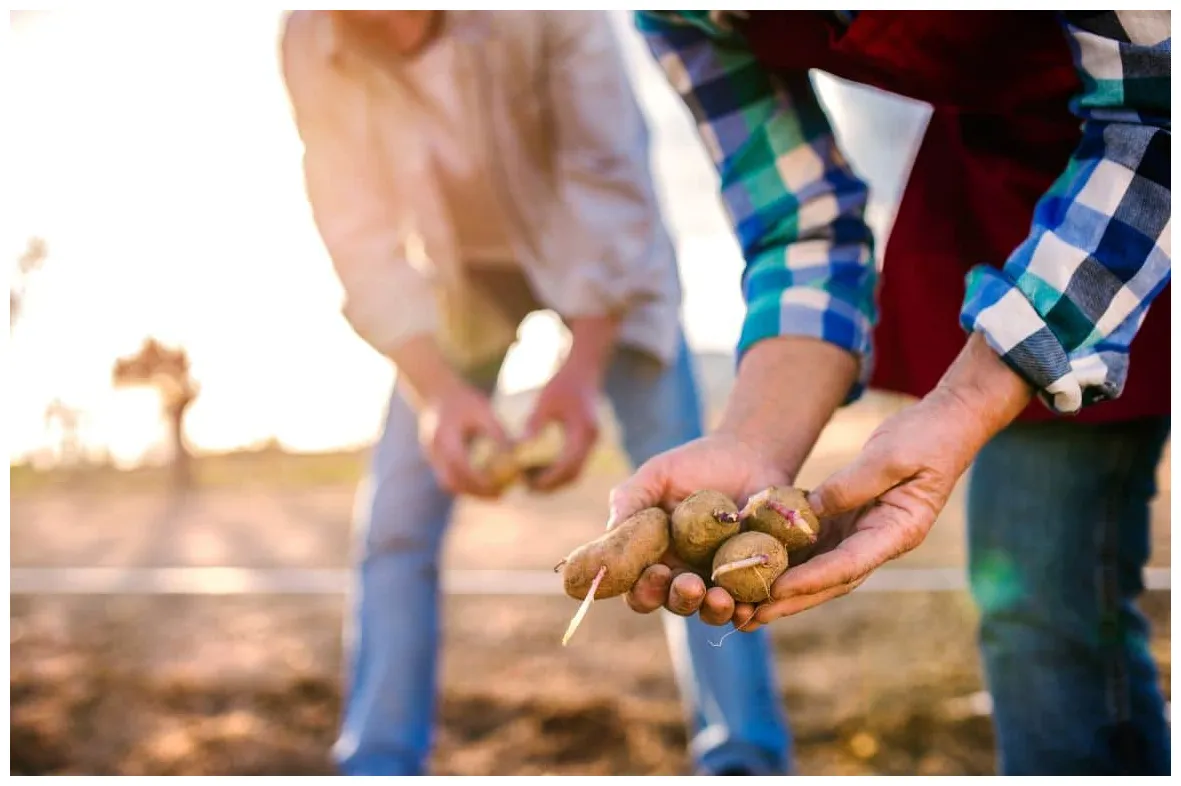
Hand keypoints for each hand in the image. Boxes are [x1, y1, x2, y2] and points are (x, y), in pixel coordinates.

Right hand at [417, 380, 510, 498]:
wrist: (436, 391)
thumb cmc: (464, 399)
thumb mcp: (484, 410)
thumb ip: (498, 432)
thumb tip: (515, 456)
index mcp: (445, 437)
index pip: (461, 466)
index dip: (480, 480)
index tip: (501, 486)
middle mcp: (434, 450)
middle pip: (452, 482)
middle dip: (476, 493)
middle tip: (501, 496)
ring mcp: (431, 456)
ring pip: (448, 484)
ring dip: (470, 491)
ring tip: (496, 493)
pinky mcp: (434, 458)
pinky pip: (448, 478)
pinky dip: (466, 483)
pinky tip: (485, 483)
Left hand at [520, 362, 600, 492]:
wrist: (583, 372)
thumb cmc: (562, 384)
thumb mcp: (545, 401)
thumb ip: (534, 424)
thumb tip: (520, 447)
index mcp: (583, 431)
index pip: (568, 464)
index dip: (549, 478)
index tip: (528, 485)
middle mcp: (591, 441)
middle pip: (573, 474)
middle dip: (551, 485)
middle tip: (526, 488)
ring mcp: (591, 443)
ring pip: (574, 472)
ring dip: (554, 480)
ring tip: (528, 480)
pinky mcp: (586, 443)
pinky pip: (573, 464)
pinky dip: (557, 471)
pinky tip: (537, 468)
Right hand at [606, 433, 794, 624]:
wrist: (750, 454)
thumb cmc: (696, 464)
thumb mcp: (658, 475)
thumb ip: (630, 500)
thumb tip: (610, 532)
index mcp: (655, 556)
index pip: (640, 588)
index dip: (644, 589)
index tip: (656, 570)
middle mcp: (683, 573)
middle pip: (674, 604)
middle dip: (680, 600)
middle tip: (690, 584)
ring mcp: (718, 579)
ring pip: (709, 611)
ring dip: (712, 611)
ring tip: (721, 598)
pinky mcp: (752, 578)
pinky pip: (748, 605)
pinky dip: (747, 611)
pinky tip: (749, 606)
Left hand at [738, 386, 985, 628]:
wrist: (945, 425)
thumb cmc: (925, 438)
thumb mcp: (890, 455)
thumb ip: (852, 484)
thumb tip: (811, 509)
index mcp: (898, 532)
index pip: (849, 564)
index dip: (812, 579)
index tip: (777, 589)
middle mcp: (880, 541)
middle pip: (831, 580)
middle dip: (792, 599)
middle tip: (751, 616)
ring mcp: (864, 533)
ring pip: (821, 569)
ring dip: (786, 588)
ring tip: (746, 603)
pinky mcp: (850, 520)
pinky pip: (817, 544)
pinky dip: (790, 557)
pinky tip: (757, 564)